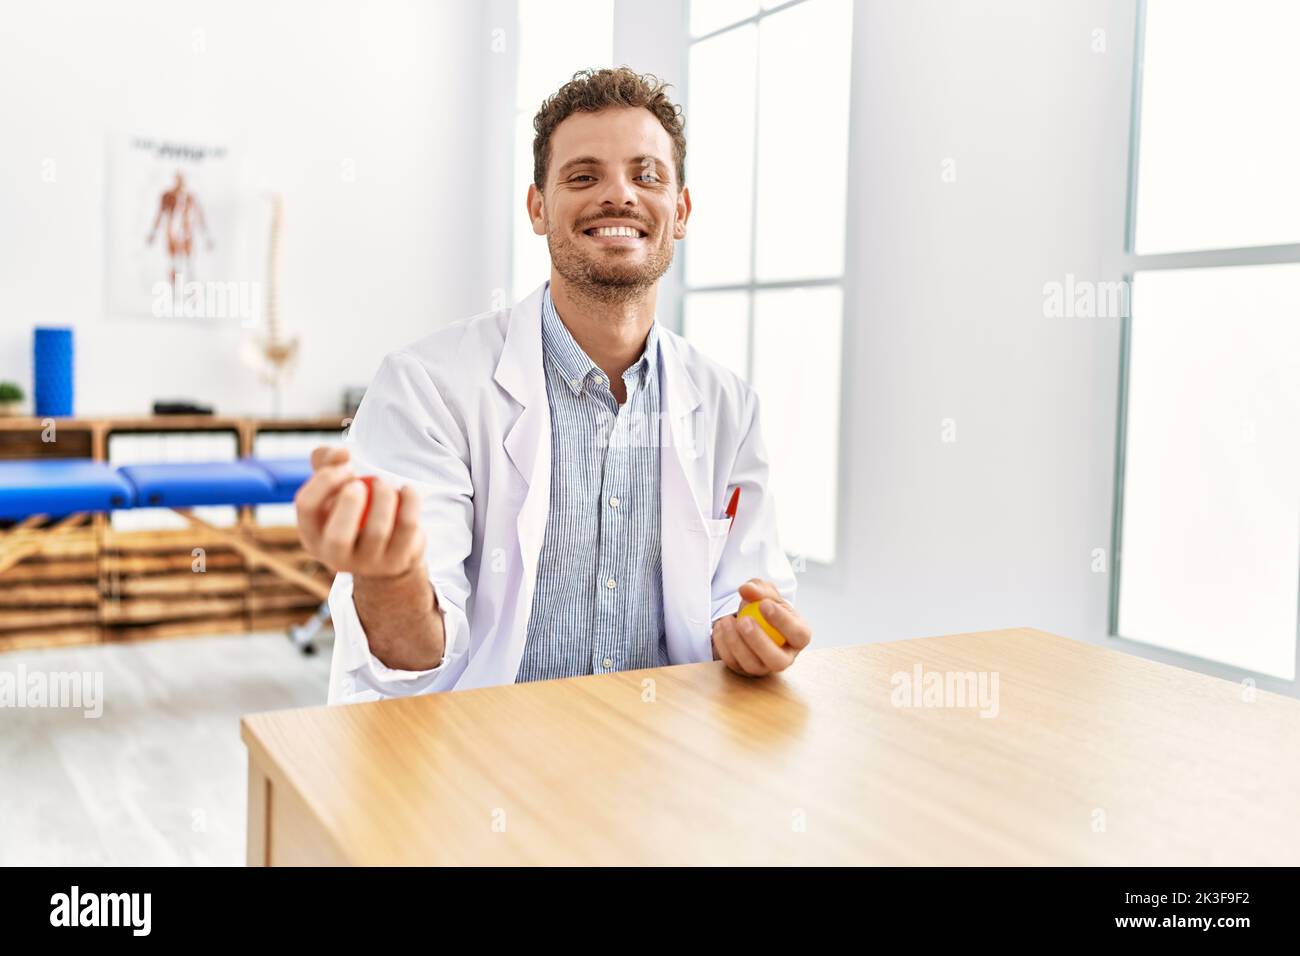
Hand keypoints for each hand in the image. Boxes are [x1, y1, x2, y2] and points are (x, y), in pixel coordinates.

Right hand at [294, 445, 424, 577]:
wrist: (388, 549)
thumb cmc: (354, 510)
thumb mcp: (336, 487)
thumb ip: (328, 461)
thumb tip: (342, 453)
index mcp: (313, 535)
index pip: (306, 507)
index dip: (324, 480)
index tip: (347, 467)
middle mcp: (335, 556)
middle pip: (338, 537)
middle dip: (349, 503)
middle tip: (360, 482)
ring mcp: (369, 563)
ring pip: (377, 531)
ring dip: (383, 496)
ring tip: (383, 483)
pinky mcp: (399, 560)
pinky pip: (407, 527)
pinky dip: (409, 501)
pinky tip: (406, 490)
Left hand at [710, 578, 811, 676]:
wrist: (752, 619)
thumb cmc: (765, 607)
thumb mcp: (767, 593)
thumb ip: (760, 589)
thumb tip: (747, 590)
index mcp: (799, 636)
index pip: (799, 635)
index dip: (783, 621)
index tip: (764, 604)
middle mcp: (785, 657)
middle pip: (778, 661)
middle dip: (759, 641)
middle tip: (744, 620)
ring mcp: (764, 667)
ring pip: (753, 666)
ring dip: (735, 643)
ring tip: (726, 620)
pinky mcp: (744, 670)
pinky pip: (733, 664)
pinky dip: (723, 645)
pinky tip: (720, 627)